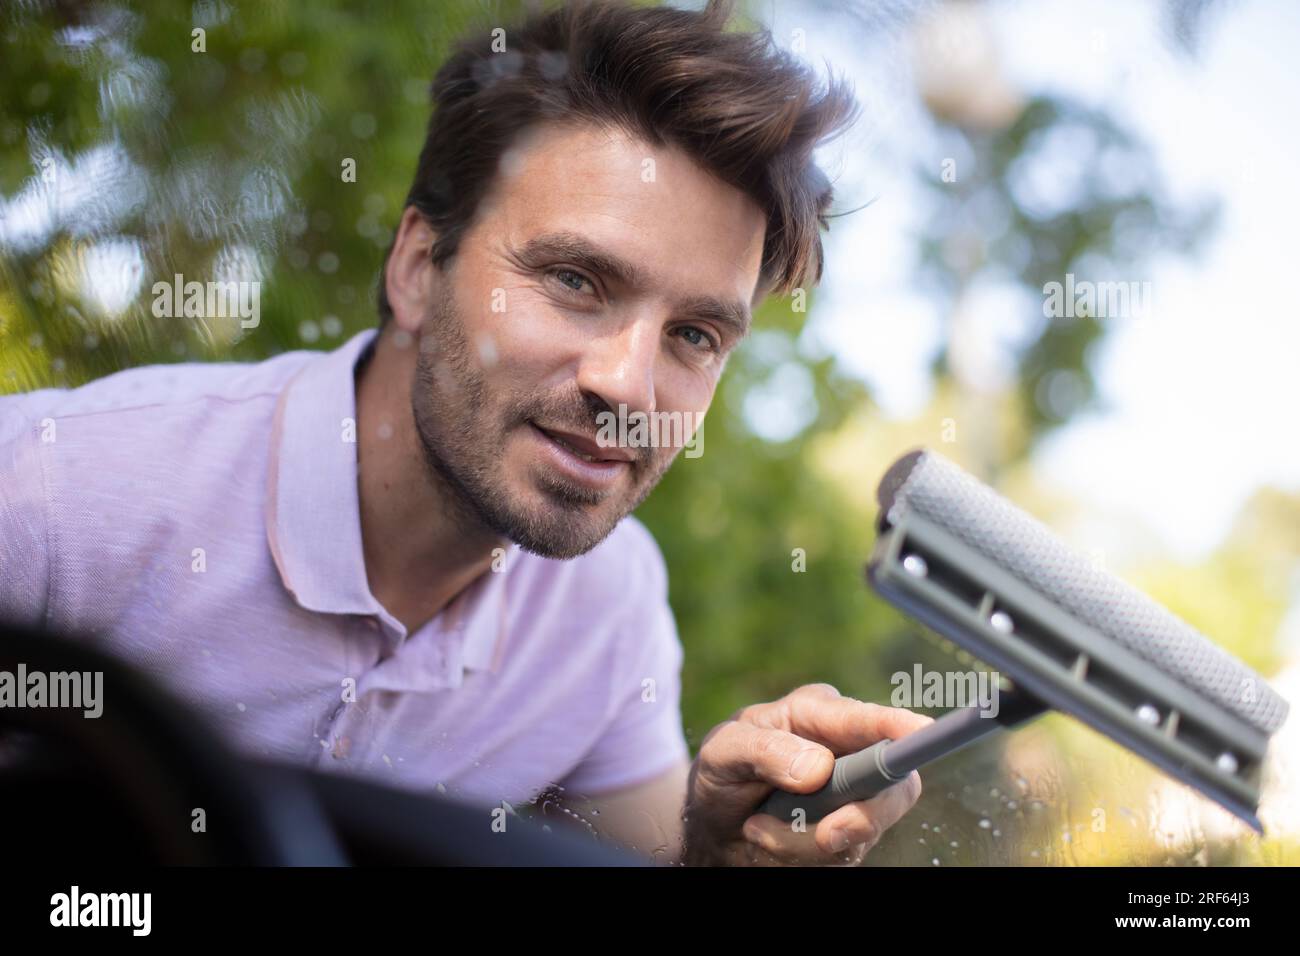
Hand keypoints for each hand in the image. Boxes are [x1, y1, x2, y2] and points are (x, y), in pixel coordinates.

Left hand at [681, 683, 931, 865]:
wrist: (713, 825)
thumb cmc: (720, 773)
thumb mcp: (724, 752)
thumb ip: (765, 751)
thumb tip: (820, 767)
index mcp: (818, 714)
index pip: (867, 719)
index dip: (899, 725)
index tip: (922, 733)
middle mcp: (847, 748)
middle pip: (891, 782)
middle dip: (859, 815)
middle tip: (826, 834)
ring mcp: (853, 792)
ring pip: (863, 827)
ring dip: (805, 840)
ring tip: (758, 827)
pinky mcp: (851, 830)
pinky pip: (845, 852)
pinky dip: (802, 854)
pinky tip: (771, 839)